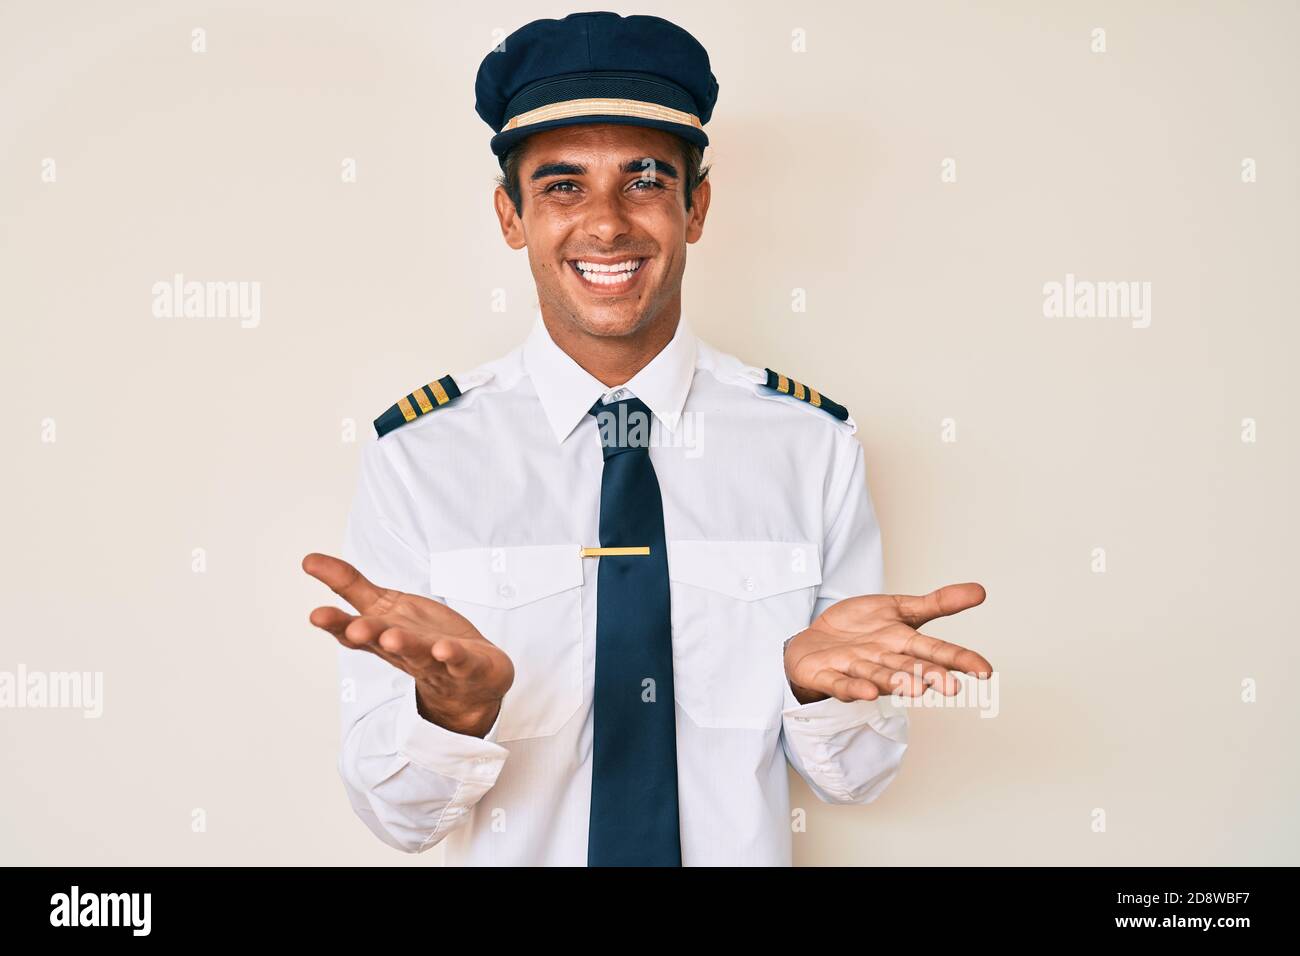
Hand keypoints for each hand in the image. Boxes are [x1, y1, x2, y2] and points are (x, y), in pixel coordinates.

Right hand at [302, 553, 513, 736]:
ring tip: (392, 638)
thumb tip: (307, 559)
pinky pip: (460, 660)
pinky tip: (444, 649)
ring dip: (406, 645)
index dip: (336, 623)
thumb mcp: (383, 608)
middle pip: (384, 641)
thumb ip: (349, 585)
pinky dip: (452, 655)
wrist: (469, 682)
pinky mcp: (467, 664)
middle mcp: (404, 649)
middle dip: (369, 634)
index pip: (354, 630)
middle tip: (354, 629)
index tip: (316, 615)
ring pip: (419, 652)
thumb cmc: (421, 639)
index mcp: (382, 634)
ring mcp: (436, 659)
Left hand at [784, 583, 992, 704]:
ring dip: (895, 683)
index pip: (937, 651)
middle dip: (929, 676)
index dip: (960, 660)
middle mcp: (884, 661)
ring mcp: (856, 669)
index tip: (985, 671)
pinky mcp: (828, 675)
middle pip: (910, 668)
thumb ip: (937, 603)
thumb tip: (981, 591)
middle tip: (952, 688)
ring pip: (878, 677)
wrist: (815, 640)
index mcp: (903, 644)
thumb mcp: (899, 608)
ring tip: (915, 690)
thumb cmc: (860, 629)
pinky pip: (841, 683)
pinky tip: (867, 692)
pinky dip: (853, 688)